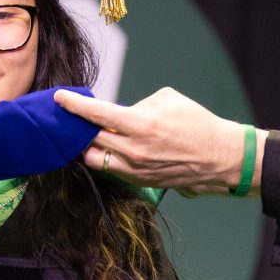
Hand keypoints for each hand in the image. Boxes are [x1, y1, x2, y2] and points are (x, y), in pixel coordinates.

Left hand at [55, 87, 249, 194]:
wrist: (220, 157)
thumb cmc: (197, 123)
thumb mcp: (167, 100)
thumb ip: (136, 104)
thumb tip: (117, 112)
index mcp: (140, 124)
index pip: (96, 114)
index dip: (74, 105)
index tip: (59, 98)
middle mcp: (134, 150)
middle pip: (89, 139)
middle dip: (78, 127)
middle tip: (72, 117)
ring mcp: (135, 169)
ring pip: (94, 159)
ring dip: (88, 146)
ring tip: (89, 134)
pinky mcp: (140, 181)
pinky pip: (111, 169)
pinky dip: (105, 157)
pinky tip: (106, 147)